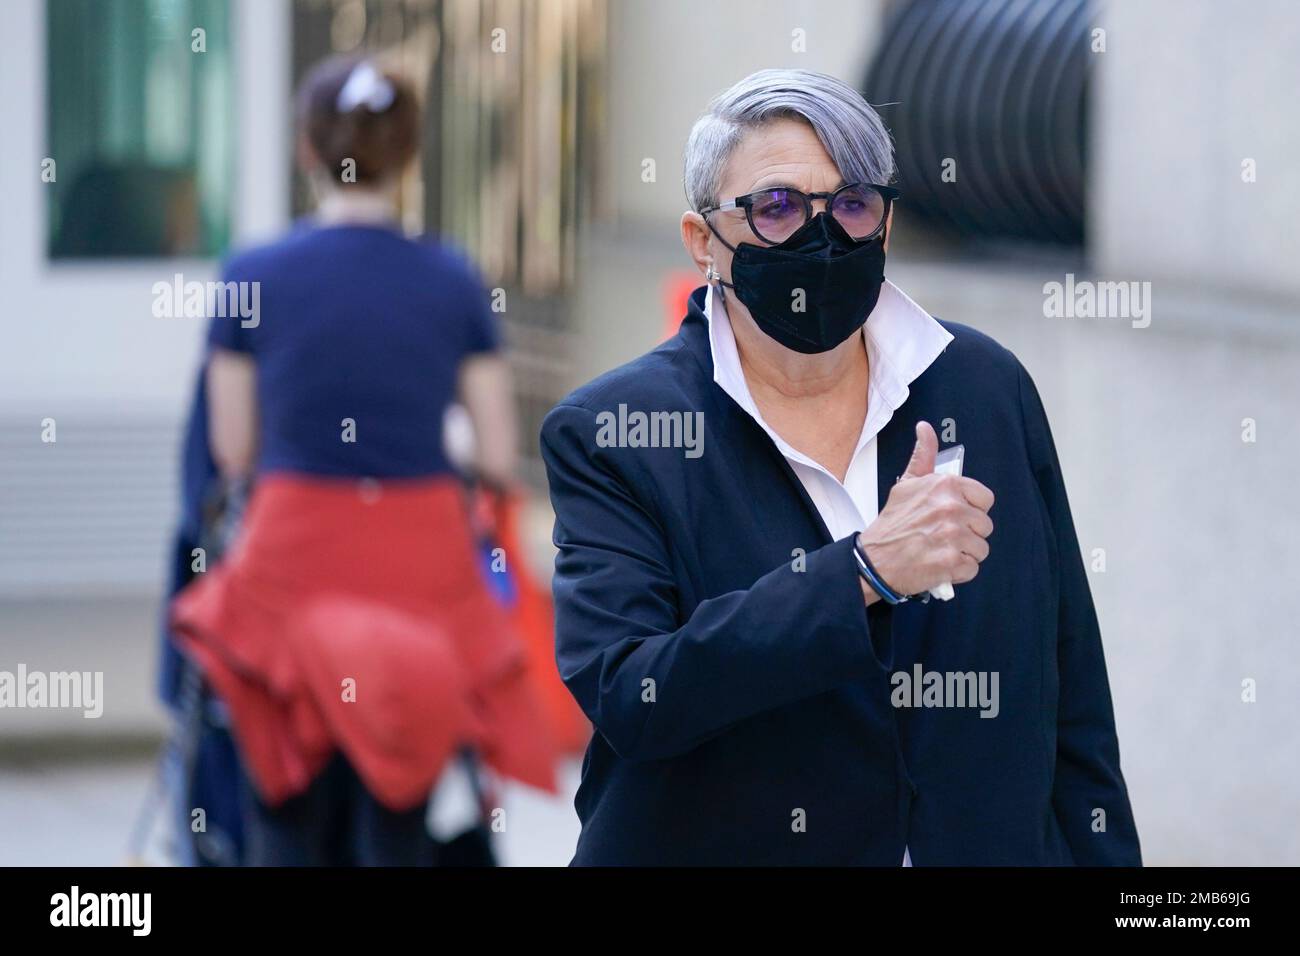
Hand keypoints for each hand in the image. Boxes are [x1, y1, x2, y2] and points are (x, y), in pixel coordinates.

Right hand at [857, 421, 993, 598]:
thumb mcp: (906, 483)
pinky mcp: (951, 562)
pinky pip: (972, 568)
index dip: (971, 509)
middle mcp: (951, 508)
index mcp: (945, 486)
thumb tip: (925, 428)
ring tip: (941, 550)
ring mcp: (952, 536)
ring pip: (980, 548)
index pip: (985, 498)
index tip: (955, 516)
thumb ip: (923, 456)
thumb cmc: (892, 524)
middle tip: (943, 536)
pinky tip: (940, 564)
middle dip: (967, 534)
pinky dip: (957, 572)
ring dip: (963, 554)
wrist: (875, 559)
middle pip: (984, 525)